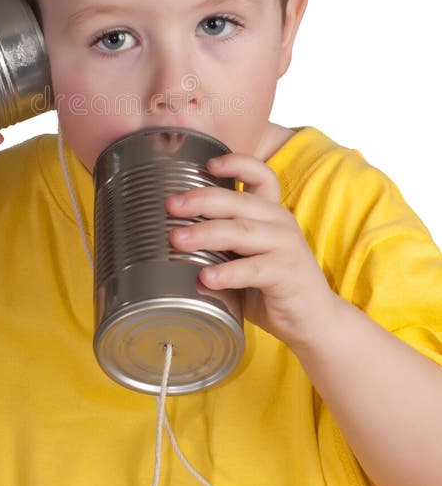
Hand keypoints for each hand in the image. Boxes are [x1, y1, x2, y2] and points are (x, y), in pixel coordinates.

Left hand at [166, 152, 336, 350]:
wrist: (315, 320)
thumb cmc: (272, 286)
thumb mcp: (245, 259)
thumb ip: (219, 248)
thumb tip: (171, 245)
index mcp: (270, 212)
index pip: (261, 176)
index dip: (237, 164)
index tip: (208, 164)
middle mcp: (280, 221)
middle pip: (238, 201)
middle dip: (201, 200)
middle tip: (170, 205)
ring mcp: (286, 245)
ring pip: (241, 231)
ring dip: (206, 233)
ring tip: (177, 239)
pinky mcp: (288, 273)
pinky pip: (253, 269)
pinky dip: (227, 272)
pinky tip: (205, 277)